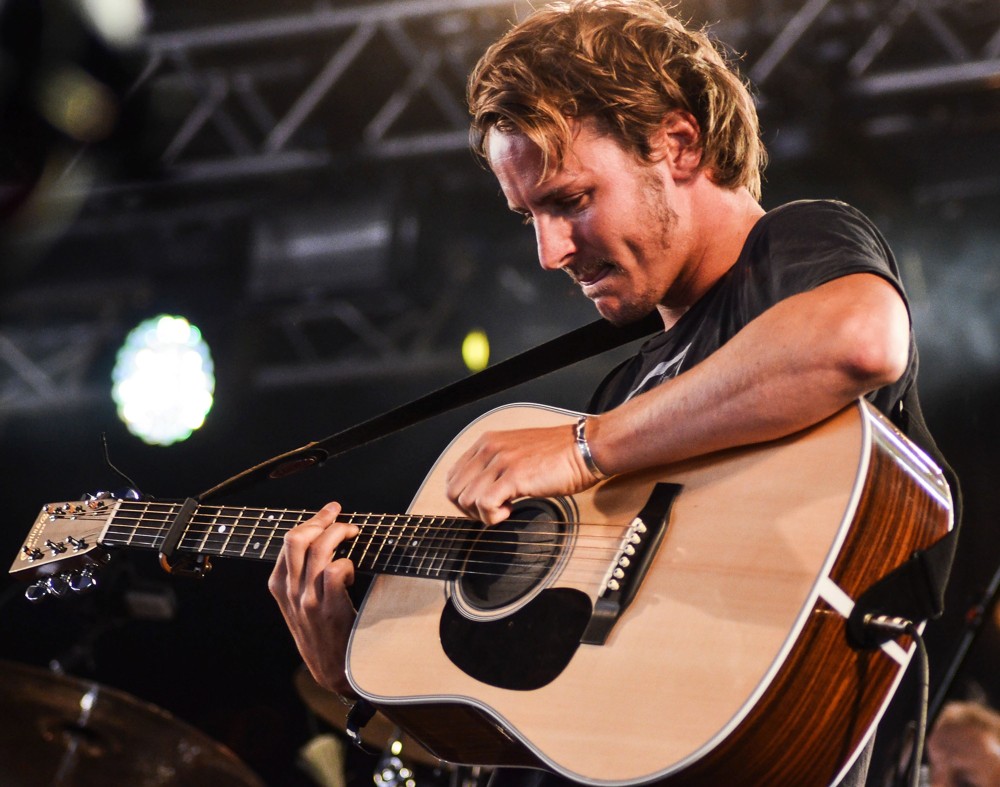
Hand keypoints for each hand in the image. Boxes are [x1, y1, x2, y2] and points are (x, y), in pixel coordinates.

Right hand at [268, 502, 358, 695]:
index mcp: (280, 588)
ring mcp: (308, 601)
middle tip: (340, 515)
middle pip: (296, 539)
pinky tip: (353, 571)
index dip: (310, 522)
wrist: (334, 672)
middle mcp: (290, 592)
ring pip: (317, 550)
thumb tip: (321, 545)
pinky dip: (347, 563)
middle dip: (320, 519)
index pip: (287, 543)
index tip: (328, 513)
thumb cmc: (323, 636)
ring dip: (339, 533)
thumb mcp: (300, 607)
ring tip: (353, 533)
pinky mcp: (328, 610)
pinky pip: (335, 571)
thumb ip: (302, 580)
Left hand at [445, 422, 599, 524]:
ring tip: (504, 510)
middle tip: (491, 511)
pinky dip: (493, 516)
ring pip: (466, 499)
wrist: (584, 448)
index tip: (482, 504)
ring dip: (483, 514)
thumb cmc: (559, 454)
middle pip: (454, 490)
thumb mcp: (516, 453)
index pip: (452, 475)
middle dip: (469, 509)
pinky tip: (509, 511)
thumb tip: (480, 491)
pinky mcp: (513, 476)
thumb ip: (495, 466)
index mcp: (486, 442)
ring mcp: (500, 461)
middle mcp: (489, 448)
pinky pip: (485, 504)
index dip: (463, 497)